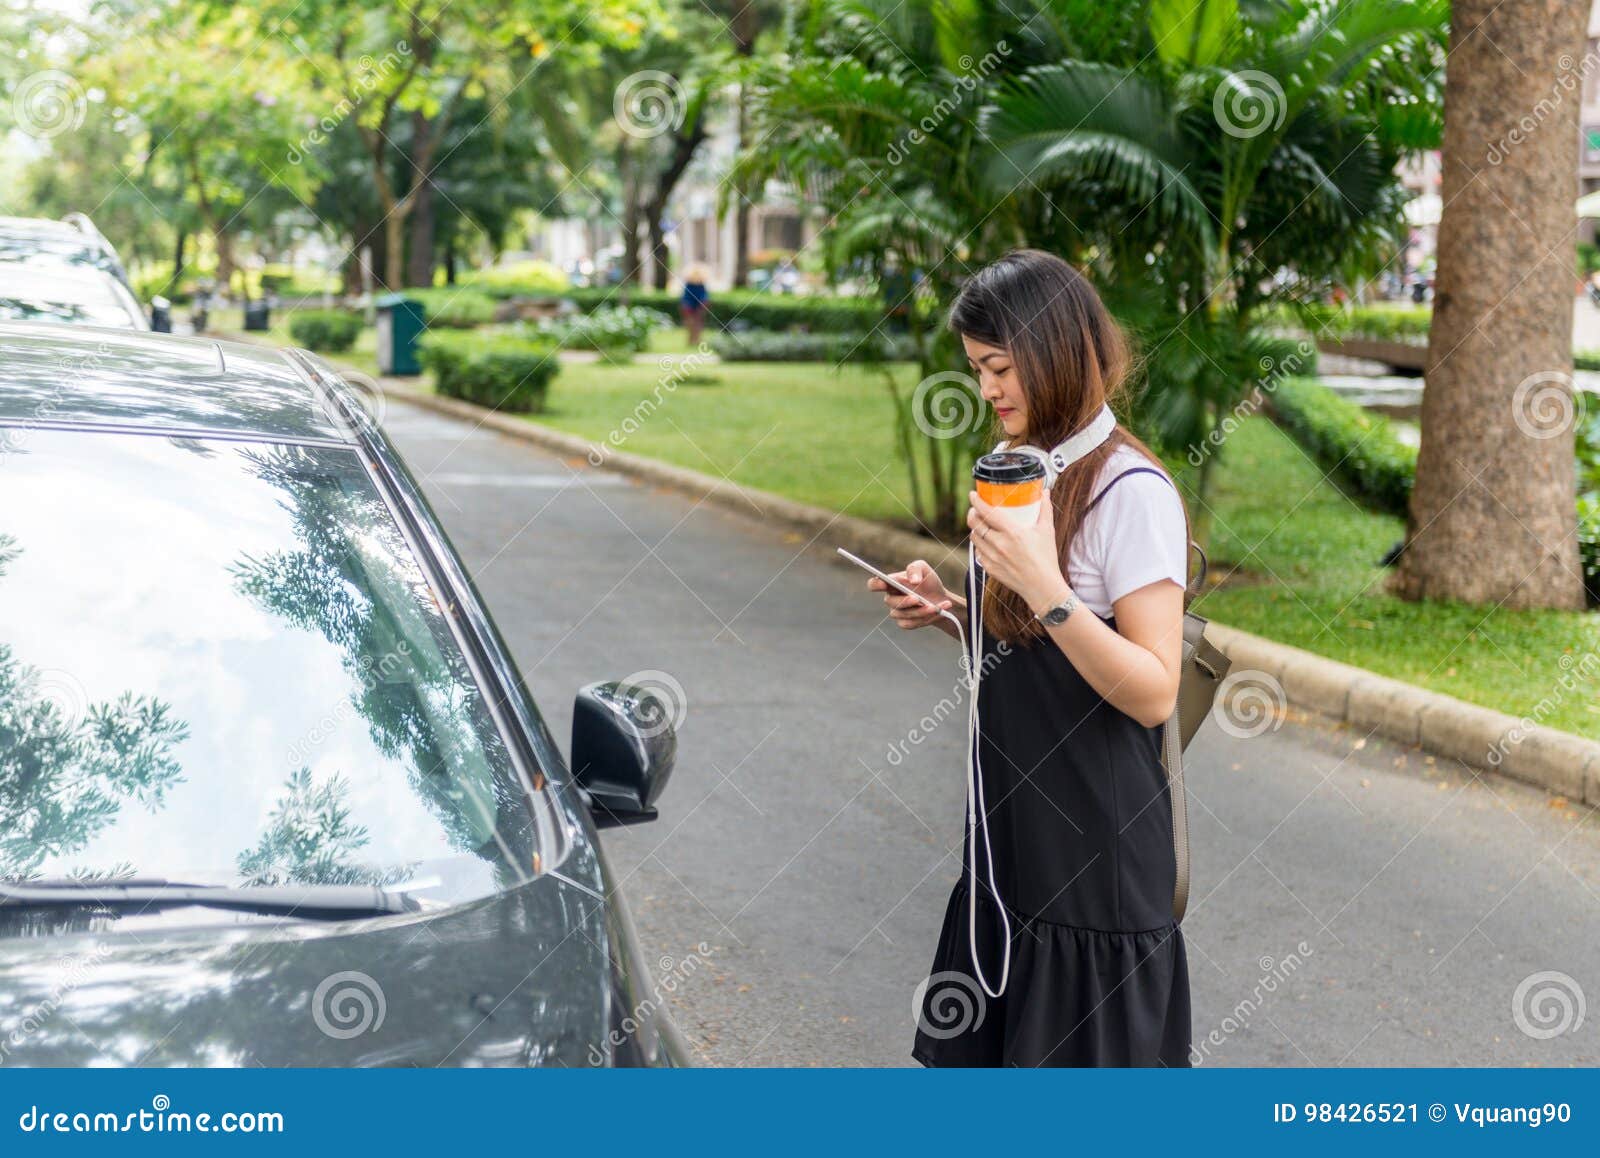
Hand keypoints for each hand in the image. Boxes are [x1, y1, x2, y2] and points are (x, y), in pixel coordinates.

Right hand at [867, 559, 952, 629]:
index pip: (874, 584)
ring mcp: (897, 612)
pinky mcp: (905, 622)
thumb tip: (913, 580)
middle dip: (904, 601)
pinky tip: (938, 611)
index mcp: (891, 583)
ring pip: (903, 615)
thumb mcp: (923, 568)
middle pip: (890, 602)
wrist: (941, 598)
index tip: (884, 583)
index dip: (876, 584)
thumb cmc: (928, 581)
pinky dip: (926, 618)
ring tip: (936, 606)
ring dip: (921, 611)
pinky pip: (911, 623)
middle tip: (918, 598)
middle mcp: (891, 598)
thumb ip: (915, 569)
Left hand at [967, 490, 1070, 612]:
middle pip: (975, 524)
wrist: (1043, 587)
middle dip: (972, 513)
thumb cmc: (1046, 558)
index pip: (987, 513)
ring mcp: (993, 558)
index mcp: (1013, 533)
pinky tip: (985, 542)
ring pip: (974, 538)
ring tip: (980, 524)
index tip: (973, 494)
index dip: (976, 502)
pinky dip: (979, 545)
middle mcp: (1000, 545)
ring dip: (975, 528)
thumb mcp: (1047, 531)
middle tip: (975, 509)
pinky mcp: (990, 569)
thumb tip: (1045, 492)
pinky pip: (978, 552)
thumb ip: (1045, 509)